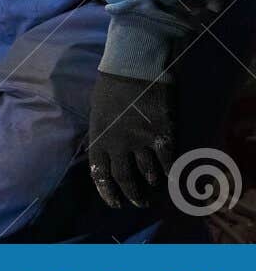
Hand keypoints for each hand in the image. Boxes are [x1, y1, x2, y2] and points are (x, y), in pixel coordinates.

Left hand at [87, 72, 174, 208]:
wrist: (134, 67)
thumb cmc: (111, 85)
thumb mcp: (97, 112)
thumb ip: (101, 134)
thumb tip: (104, 151)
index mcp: (98, 138)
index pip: (100, 174)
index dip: (108, 192)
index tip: (115, 203)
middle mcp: (118, 145)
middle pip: (125, 180)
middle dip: (132, 195)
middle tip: (139, 202)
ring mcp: (141, 142)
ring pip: (148, 175)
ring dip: (152, 186)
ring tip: (154, 190)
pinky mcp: (162, 136)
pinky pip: (168, 164)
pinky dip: (171, 175)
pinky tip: (173, 181)